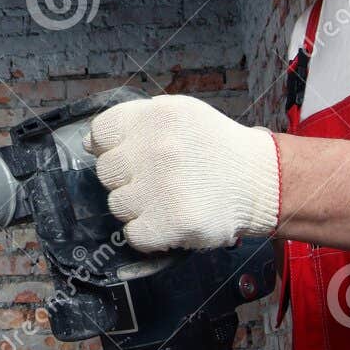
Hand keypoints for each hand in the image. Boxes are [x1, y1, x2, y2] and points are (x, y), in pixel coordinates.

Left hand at [84, 95, 281, 252]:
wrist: (261, 180)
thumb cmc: (215, 148)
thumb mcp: (180, 115)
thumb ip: (135, 123)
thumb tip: (89, 142)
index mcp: (156, 116)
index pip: (101, 132)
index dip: (111, 147)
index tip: (130, 155)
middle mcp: (156, 149)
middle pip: (106, 171)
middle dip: (126, 178)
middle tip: (157, 179)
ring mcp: (162, 187)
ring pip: (117, 204)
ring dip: (138, 207)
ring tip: (168, 199)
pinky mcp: (169, 222)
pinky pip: (133, 233)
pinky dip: (149, 233)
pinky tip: (170, 219)